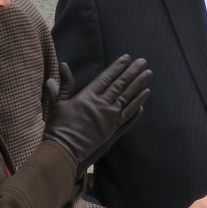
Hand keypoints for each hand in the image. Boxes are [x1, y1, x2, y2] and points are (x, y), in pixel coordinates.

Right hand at [43, 56, 152, 175]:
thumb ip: (63, 85)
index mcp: (87, 96)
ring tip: (148, 75)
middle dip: (132, 72)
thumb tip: (62, 64)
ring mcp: (109, 117)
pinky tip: (145, 97)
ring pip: (128, 98)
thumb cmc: (59, 127)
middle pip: (120, 85)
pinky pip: (129, 115)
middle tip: (143, 62)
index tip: (126, 58)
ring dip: (139, 85)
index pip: (106, 78)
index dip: (117, 67)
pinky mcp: (113, 129)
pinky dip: (137, 105)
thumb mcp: (57, 103)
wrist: (64, 149)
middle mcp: (101, 104)